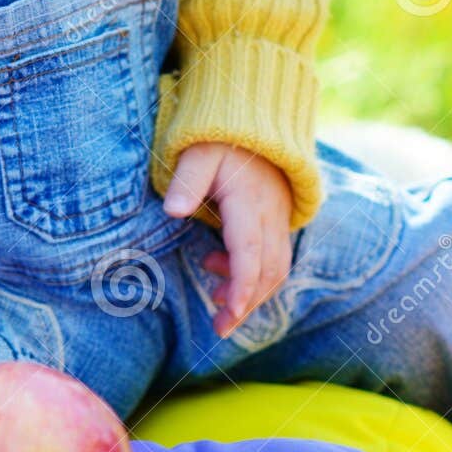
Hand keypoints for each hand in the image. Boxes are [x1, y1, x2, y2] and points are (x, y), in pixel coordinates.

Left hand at [163, 142, 292, 336]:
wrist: (254, 123)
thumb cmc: (219, 140)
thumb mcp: (198, 153)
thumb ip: (187, 181)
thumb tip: (173, 211)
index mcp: (249, 199)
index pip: (249, 249)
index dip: (241, 283)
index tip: (229, 311)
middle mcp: (270, 214)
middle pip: (268, 269)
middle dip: (246, 303)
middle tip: (218, 328)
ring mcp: (278, 219)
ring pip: (275, 268)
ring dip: (251, 293)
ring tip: (216, 302)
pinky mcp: (277, 223)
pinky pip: (274, 259)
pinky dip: (254, 276)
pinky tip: (221, 270)